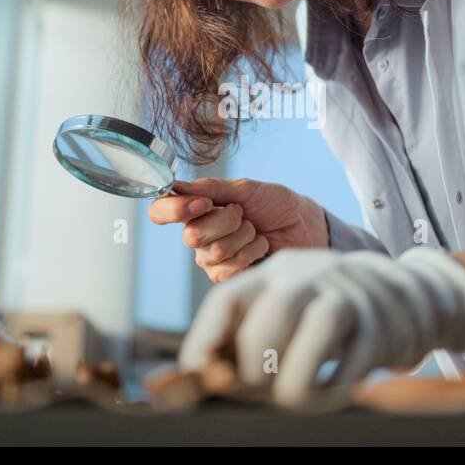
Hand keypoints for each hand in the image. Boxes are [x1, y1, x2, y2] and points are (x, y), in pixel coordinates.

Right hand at [147, 178, 328, 282]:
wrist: (305, 227)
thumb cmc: (276, 205)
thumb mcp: (247, 189)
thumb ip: (213, 188)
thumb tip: (178, 186)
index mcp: (196, 209)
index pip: (160, 212)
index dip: (174, 210)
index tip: (205, 204)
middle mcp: (197, 235)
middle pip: (191, 236)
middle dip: (226, 222)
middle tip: (244, 215)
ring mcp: (210, 259)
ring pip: (213, 253)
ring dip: (244, 237)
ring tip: (257, 232)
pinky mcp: (227, 278)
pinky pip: (227, 270)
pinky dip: (251, 253)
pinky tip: (261, 248)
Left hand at [177, 247, 464, 408]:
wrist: (407, 298)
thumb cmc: (330, 316)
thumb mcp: (289, 311)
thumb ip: (250, 332)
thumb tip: (199, 376)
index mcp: (275, 272)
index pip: (228, 300)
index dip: (205, 342)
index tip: (197, 379)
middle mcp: (308, 275)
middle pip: (270, 315)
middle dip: (256, 366)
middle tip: (259, 392)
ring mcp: (348, 293)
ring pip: (315, 329)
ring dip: (296, 379)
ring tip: (293, 399)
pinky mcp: (381, 321)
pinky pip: (356, 356)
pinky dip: (335, 386)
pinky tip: (329, 395)